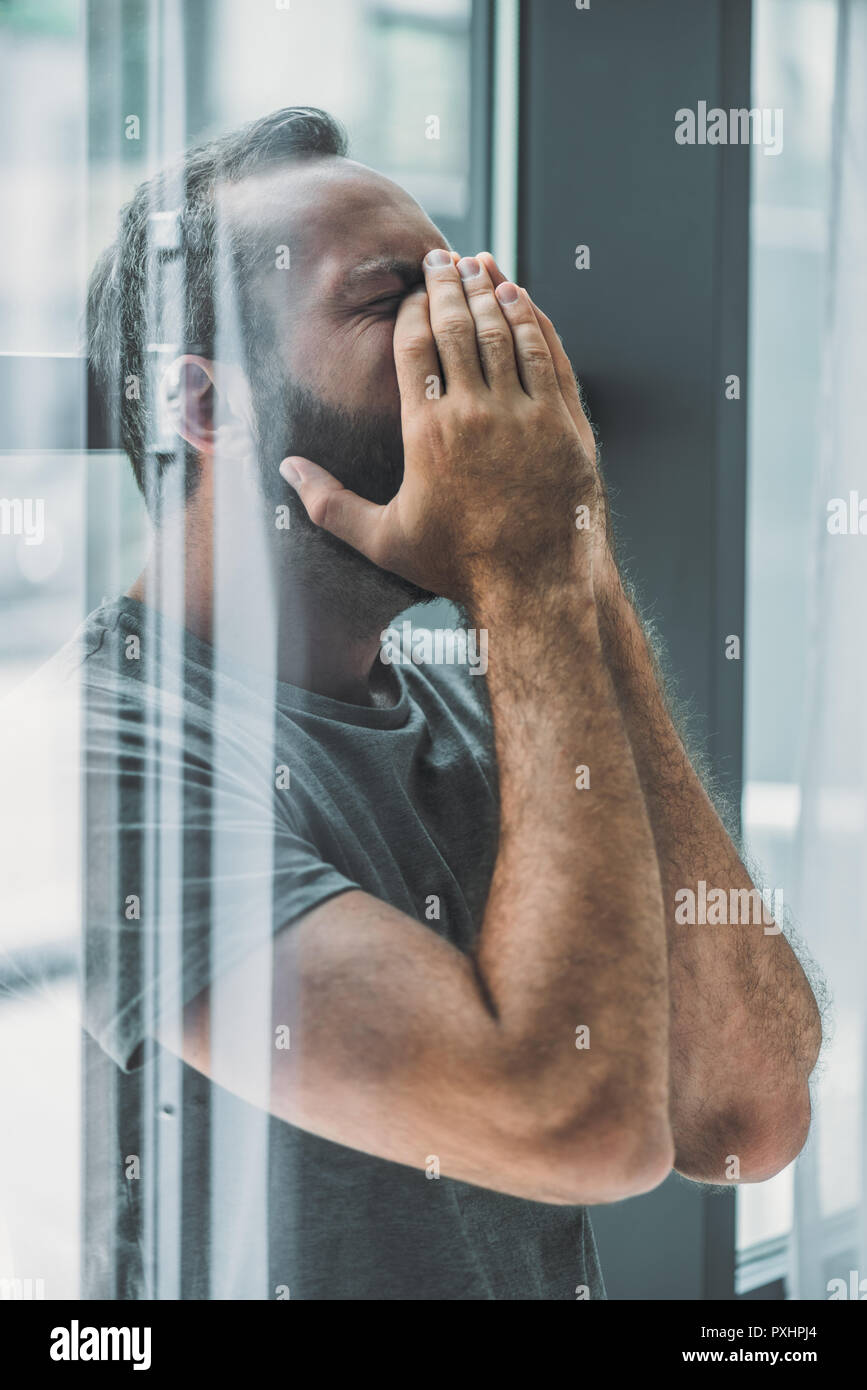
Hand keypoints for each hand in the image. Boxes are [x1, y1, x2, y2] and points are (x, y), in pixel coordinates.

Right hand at [280, 251, 597, 604]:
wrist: (537, 587)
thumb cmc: (457, 566)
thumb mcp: (383, 541)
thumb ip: (330, 504)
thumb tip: (286, 472)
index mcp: (428, 431)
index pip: (416, 346)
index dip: (413, 309)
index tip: (412, 289)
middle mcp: (478, 412)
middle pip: (460, 325)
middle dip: (449, 283)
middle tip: (442, 257)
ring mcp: (529, 413)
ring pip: (507, 331)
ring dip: (492, 291)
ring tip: (480, 264)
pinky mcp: (567, 422)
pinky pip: (548, 355)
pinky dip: (534, 321)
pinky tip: (523, 301)